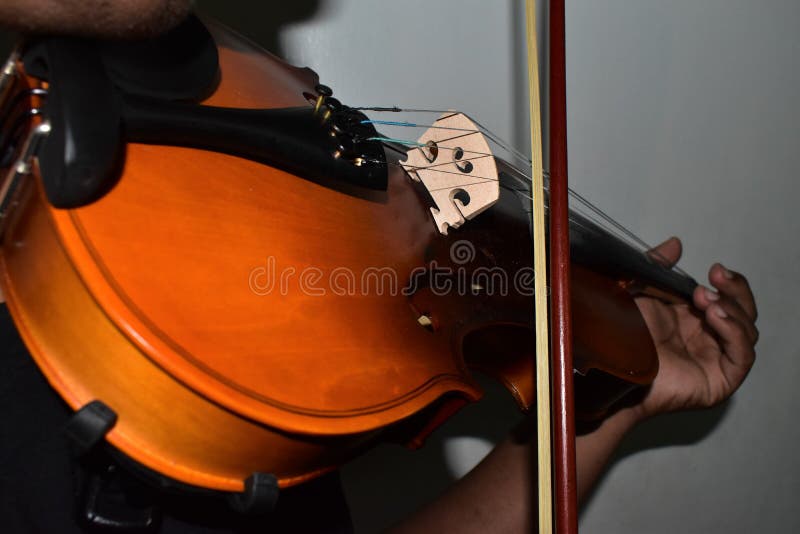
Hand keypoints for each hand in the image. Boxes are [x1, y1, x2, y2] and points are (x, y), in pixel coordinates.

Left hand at [632, 237, 757, 419]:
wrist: (612, 367)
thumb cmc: (620, 337)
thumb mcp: (638, 291)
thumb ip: (657, 266)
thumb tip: (675, 244)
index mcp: (690, 319)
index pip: (727, 299)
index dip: (728, 283)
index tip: (716, 269)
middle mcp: (705, 339)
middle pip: (743, 313)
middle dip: (734, 292)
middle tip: (715, 278)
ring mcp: (714, 360)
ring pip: (747, 332)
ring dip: (732, 310)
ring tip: (707, 300)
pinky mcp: (720, 380)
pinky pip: (743, 356)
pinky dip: (735, 332)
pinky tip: (716, 317)